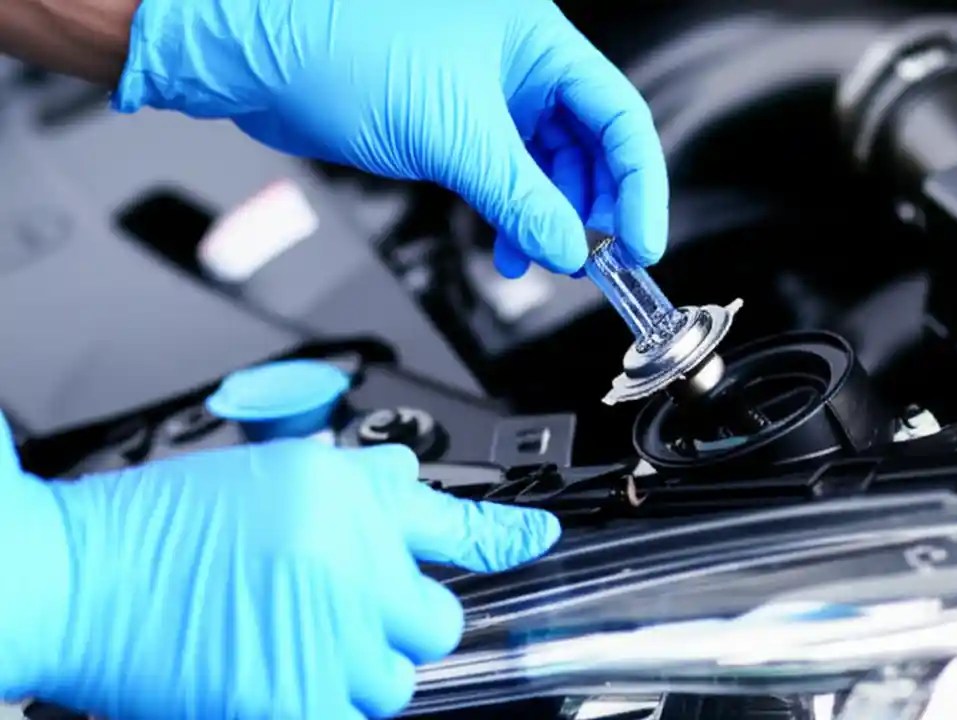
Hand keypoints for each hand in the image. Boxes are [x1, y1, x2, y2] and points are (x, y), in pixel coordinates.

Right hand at [0, 414, 560, 718]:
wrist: (76, 575)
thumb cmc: (154, 529)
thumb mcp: (265, 478)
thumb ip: (352, 488)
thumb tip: (406, 480)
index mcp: (349, 497)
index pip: (456, 523)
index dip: (506, 536)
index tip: (539, 541)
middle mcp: (355, 560)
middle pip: (436, 620)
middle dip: (397, 623)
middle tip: (340, 617)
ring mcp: (333, 635)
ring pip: (395, 681)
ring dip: (356, 673)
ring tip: (290, 648)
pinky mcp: (299, 698)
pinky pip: (353, 719)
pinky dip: (323, 704)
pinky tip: (277, 679)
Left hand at [112, 0, 668, 277]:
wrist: (252, 50)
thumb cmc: (335, 45)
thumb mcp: (451, 133)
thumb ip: (520, 198)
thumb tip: (567, 247)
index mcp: (535, 37)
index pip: (619, 114)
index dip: (639, 183)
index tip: (641, 241)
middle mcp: (518, 59)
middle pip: (590, 142)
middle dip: (595, 205)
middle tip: (596, 258)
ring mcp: (485, 88)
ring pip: (548, 163)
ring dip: (552, 216)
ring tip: (546, 258)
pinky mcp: (452, 117)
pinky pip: (507, 171)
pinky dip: (514, 211)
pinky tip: (510, 243)